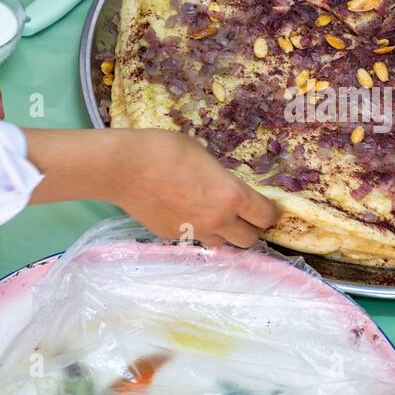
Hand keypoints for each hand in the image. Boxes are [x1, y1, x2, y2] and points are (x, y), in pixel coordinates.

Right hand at [24, 129, 278, 247]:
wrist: (124, 168)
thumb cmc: (166, 150)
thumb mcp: (206, 157)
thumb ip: (223, 179)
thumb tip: (227, 189)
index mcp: (232, 196)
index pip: (266, 217)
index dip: (269, 212)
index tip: (266, 207)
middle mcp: (218, 220)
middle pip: (250, 240)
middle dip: (251, 228)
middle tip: (243, 215)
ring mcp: (195, 233)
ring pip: (223, 244)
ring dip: (225, 233)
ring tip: (214, 215)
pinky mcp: (174, 238)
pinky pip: (197, 239)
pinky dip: (199, 231)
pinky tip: (187, 213)